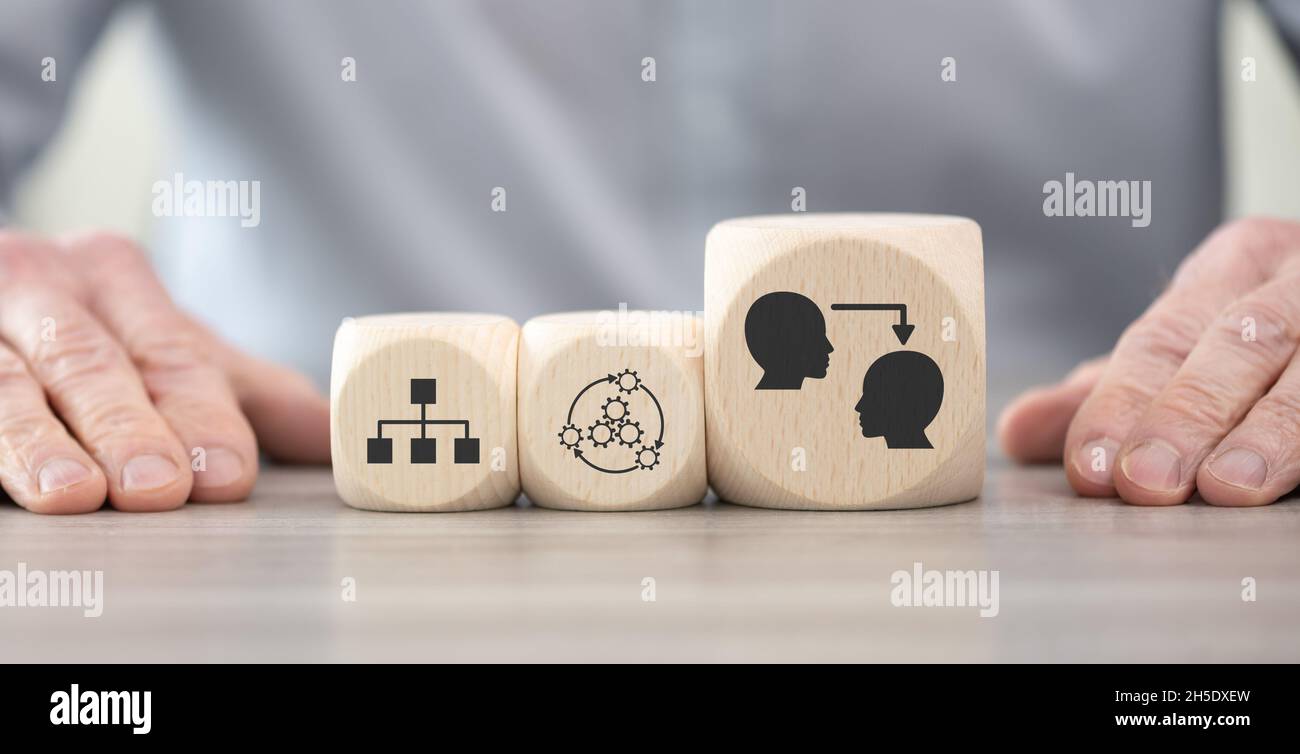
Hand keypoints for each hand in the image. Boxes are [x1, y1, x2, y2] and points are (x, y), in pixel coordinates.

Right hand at [0, 231, 329, 513]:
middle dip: (126, 427)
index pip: (169, 352)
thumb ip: (253, 395)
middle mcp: (41, 284)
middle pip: (90, 363)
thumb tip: (345, 436)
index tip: (227, 474)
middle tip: (158, 488)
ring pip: (5, 383)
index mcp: (114, 275)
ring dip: (36, 442)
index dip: (200, 416)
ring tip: (72, 495)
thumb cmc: (92, 330)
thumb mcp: (171, 350)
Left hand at [999, 217, 1299, 506]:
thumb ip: (1107, 392)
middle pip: (1239, 345)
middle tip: (1147, 483)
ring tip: (1229, 487)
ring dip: (1275, 432)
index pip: (1164, 336)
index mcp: (1235, 263)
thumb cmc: (1264, 332)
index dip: (1124, 402)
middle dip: (1189, 416)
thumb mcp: (1186, 347)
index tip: (1091, 466)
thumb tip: (1016, 432)